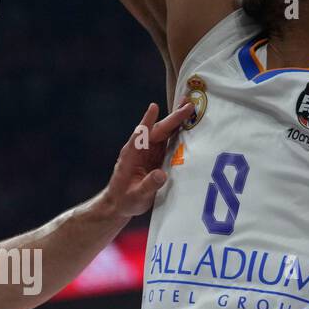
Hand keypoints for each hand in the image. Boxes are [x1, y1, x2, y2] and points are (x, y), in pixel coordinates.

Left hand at [101, 101, 192, 219]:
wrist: (120, 204)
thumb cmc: (125, 200)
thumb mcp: (137, 196)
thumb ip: (149, 185)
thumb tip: (162, 174)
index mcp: (132, 155)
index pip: (141, 135)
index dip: (148, 121)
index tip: (154, 107)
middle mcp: (140, 149)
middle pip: (158, 130)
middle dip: (173, 117)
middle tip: (188, 104)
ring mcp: (149, 152)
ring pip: (164, 133)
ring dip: (177, 120)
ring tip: (189, 106)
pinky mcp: (157, 157)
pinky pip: (169, 142)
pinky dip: (178, 132)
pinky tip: (188, 125)